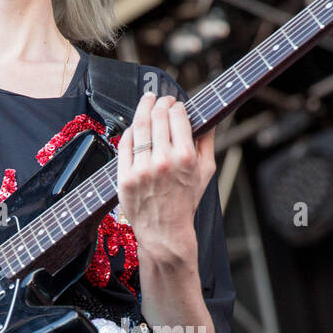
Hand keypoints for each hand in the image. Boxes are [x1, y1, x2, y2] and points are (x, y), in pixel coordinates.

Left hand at [117, 93, 215, 257]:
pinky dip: (130, 131)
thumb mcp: (206, 172)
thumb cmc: (186, 202)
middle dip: (160, 102)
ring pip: (139, 126)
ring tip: (146, 101)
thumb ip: (207, 142)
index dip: (177, 105)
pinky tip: (135, 127)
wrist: (165, 232)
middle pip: (158, 116)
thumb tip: (208, 117)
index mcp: (185, 157)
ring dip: (143, 108)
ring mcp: (141, 169)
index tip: (176, 105)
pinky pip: (124, 144)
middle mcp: (163, 161)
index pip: (178, 116)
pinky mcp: (124, 177)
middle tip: (160, 99)